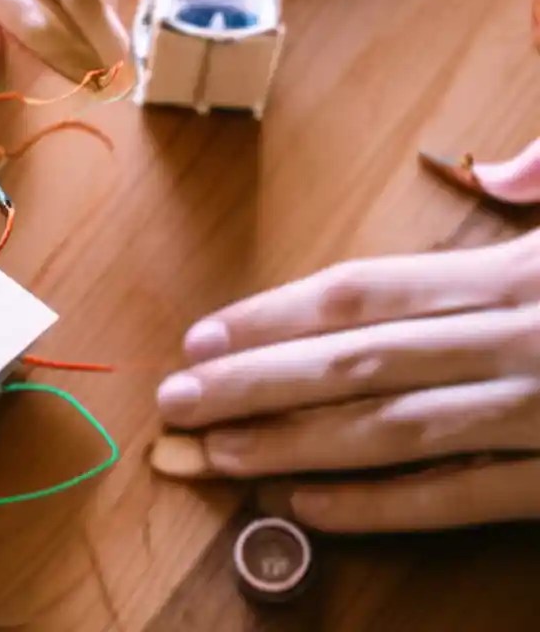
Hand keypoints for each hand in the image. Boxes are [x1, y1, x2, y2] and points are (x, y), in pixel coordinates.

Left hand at [151, 229, 539, 532]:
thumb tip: (496, 172)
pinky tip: (307, 506)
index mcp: (507, 276)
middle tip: (176, 401)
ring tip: (217, 454)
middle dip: (253, 383)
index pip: (360, 295)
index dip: (270, 317)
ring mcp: (536, 413)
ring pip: (392, 431)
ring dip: (294, 444)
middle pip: (354, 362)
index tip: (201, 339)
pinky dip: (382, 505)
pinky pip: (462, 497)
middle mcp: (511, 342)